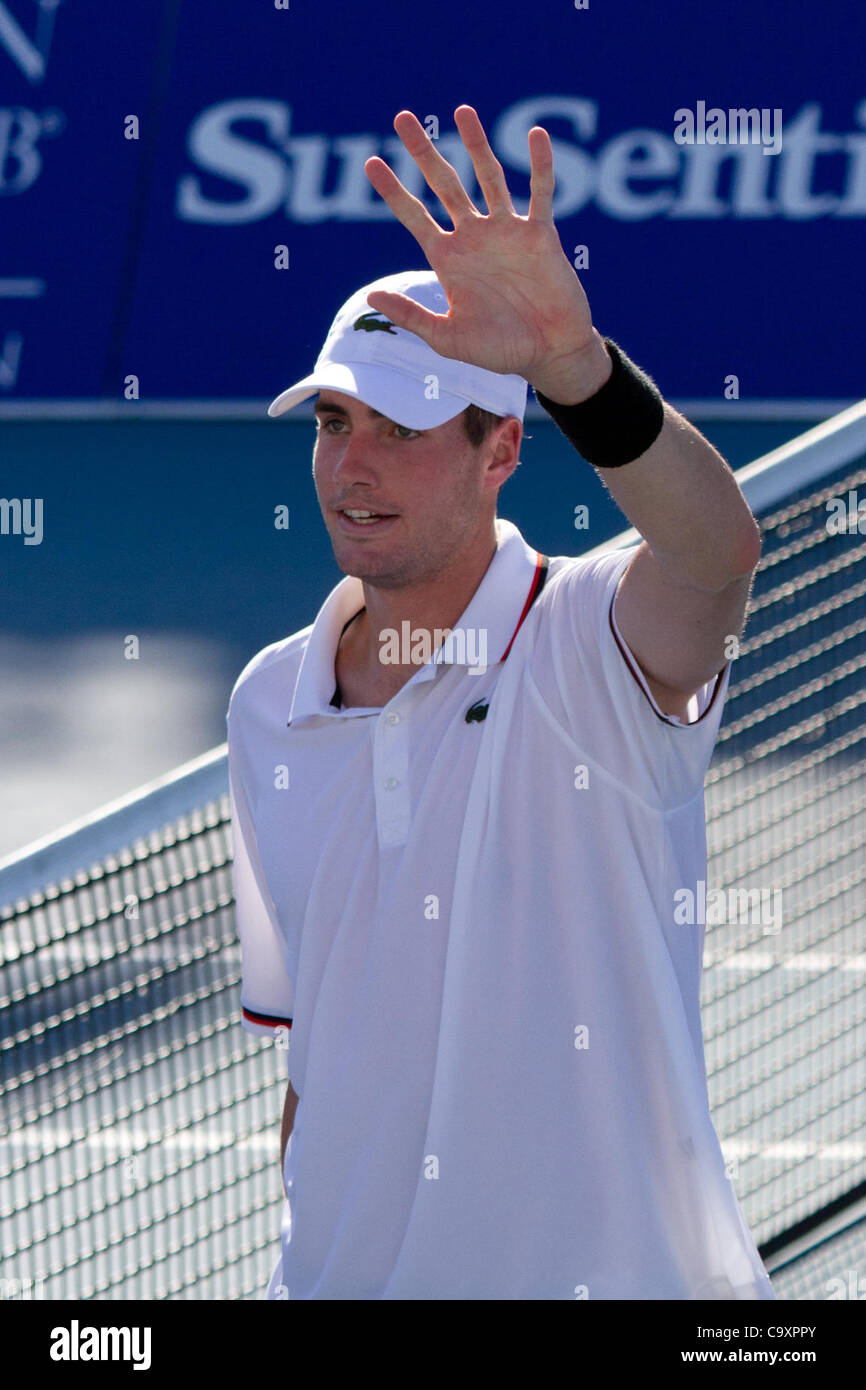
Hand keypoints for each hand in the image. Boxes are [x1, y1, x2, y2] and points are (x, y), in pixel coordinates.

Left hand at [363, 106, 611, 403]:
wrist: (548, 355)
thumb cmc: (499, 352)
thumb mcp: (448, 339)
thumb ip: (412, 316)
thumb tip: (370, 297)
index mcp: (449, 260)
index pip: (414, 217)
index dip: (393, 191)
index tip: (370, 163)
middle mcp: (474, 238)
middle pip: (444, 184)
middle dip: (423, 152)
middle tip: (401, 118)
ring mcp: (507, 232)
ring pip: (488, 177)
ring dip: (476, 144)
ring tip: (461, 111)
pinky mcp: (540, 234)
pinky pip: (540, 192)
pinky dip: (540, 165)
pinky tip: (535, 135)